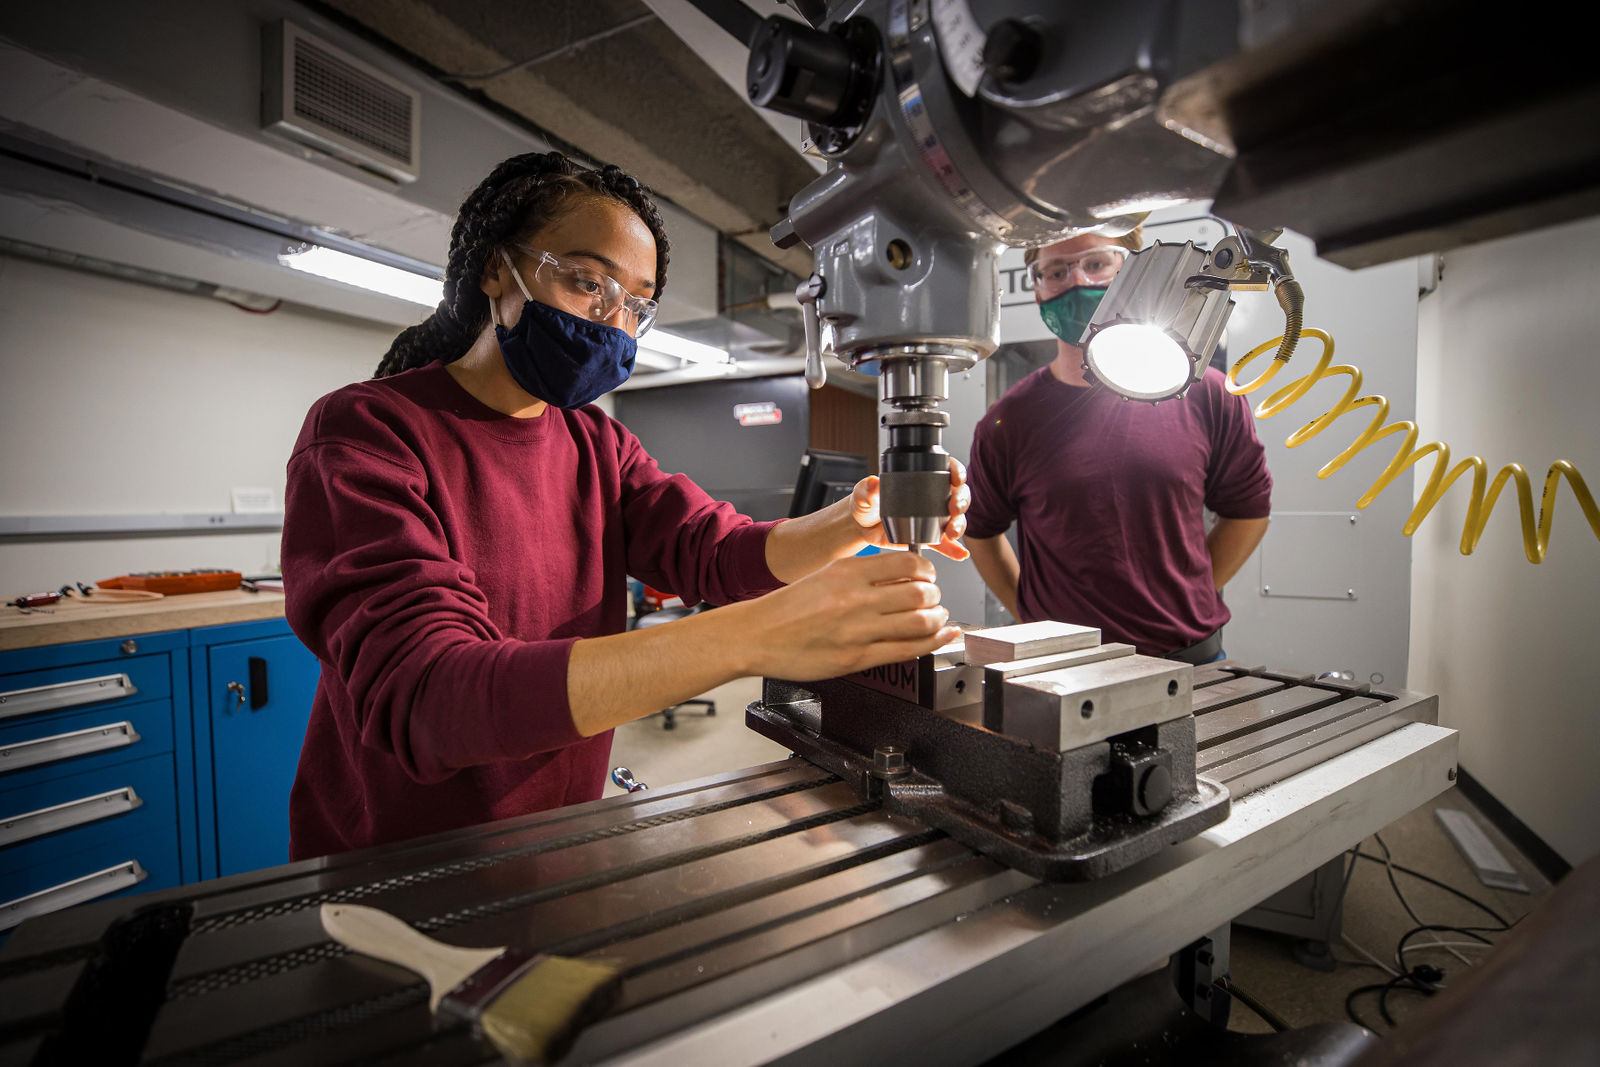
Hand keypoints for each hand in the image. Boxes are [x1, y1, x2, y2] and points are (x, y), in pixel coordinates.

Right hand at [729, 552, 959, 680]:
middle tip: (934, 599)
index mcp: (848, 572)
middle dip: (936, 596)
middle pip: (920, 593)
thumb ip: (862, 576)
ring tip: (937, 619)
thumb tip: (902, 577)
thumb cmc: (786, 609)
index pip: (908, 564)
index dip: (928, 571)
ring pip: (920, 622)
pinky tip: (942, 638)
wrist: (756, 636)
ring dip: (938, 620)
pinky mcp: (856, 658)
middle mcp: (856, 598)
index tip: (928, 576)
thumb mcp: (825, 576)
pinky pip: (907, 650)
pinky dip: (933, 643)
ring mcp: (858, 630)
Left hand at [850, 458, 970, 560]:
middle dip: (962, 501)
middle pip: (957, 494)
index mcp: (920, 477)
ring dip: (959, 525)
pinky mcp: (928, 536)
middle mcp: (932, 496)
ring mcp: (933, 517)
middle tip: (954, 509)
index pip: (946, 469)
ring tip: (952, 532)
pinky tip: (960, 553)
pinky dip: (954, 549)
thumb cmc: (865, 503)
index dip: (957, 472)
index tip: (956, 479)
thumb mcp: (864, 492)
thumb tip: (873, 483)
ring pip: (955, 518)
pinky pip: (944, 543)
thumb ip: (868, 488)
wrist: (861, 527)